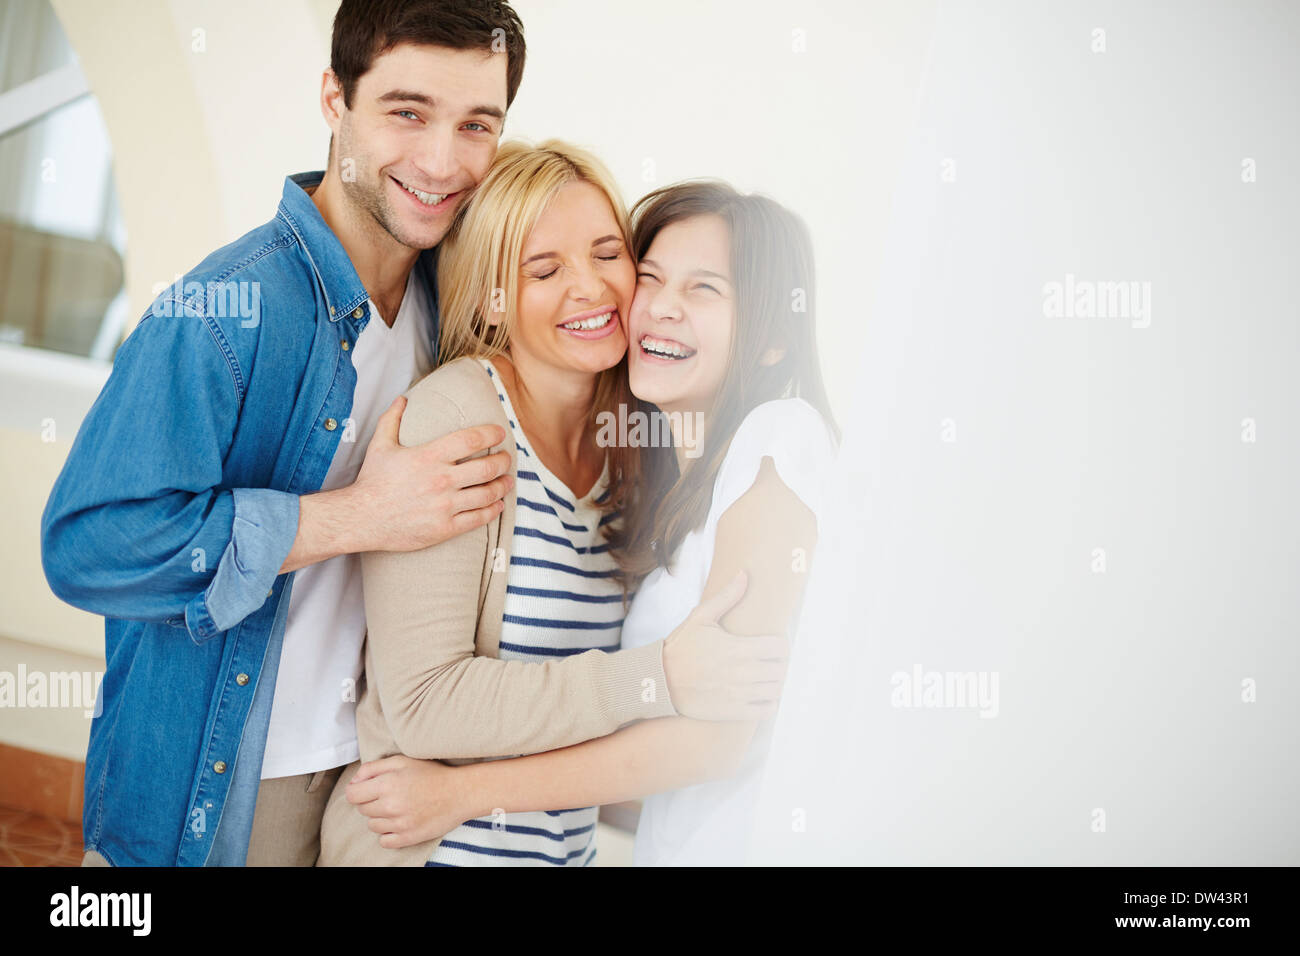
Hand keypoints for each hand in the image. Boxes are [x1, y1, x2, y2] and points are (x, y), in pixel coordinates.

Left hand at [345, 754, 468, 849]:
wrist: (460, 792)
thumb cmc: (431, 774)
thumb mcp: (402, 761)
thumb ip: (372, 768)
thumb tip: (353, 782)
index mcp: (386, 784)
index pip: (352, 795)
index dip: (357, 790)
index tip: (367, 790)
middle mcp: (390, 805)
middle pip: (362, 810)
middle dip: (372, 802)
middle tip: (390, 795)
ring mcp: (399, 824)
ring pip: (372, 826)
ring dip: (380, 818)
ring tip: (398, 808)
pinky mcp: (408, 838)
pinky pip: (384, 841)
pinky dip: (388, 834)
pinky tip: (400, 822)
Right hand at [350, 396, 513, 551]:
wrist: (361, 519)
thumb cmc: (372, 481)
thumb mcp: (380, 445)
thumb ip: (393, 419)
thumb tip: (403, 399)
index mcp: (429, 456)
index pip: (471, 440)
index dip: (491, 434)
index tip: (500, 433)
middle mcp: (441, 480)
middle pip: (487, 467)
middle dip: (503, 461)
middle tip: (507, 458)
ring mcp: (445, 505)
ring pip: (487, 493)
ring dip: (503, 485)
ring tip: (508, 480)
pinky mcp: (445, 528)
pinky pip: (478, 518)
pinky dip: (493, 509)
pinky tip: (498, 504)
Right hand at [661, 571, 790, 720]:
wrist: (658, 682)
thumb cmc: (680, 647)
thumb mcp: (700, 617)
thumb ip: (727, 597)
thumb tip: (744, 574)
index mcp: (737, 647)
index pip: (780, 648)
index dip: (781, 644)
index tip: (773, 645)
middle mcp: (741, 672)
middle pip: (781, 669)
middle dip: (779, 664)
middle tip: (770, 661)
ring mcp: (738, 694)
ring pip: (776, 690)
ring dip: (775, 683)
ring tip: (765, 678)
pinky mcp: (733, 712)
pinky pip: (766, 710)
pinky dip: (769, 703)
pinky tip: (760, 695)